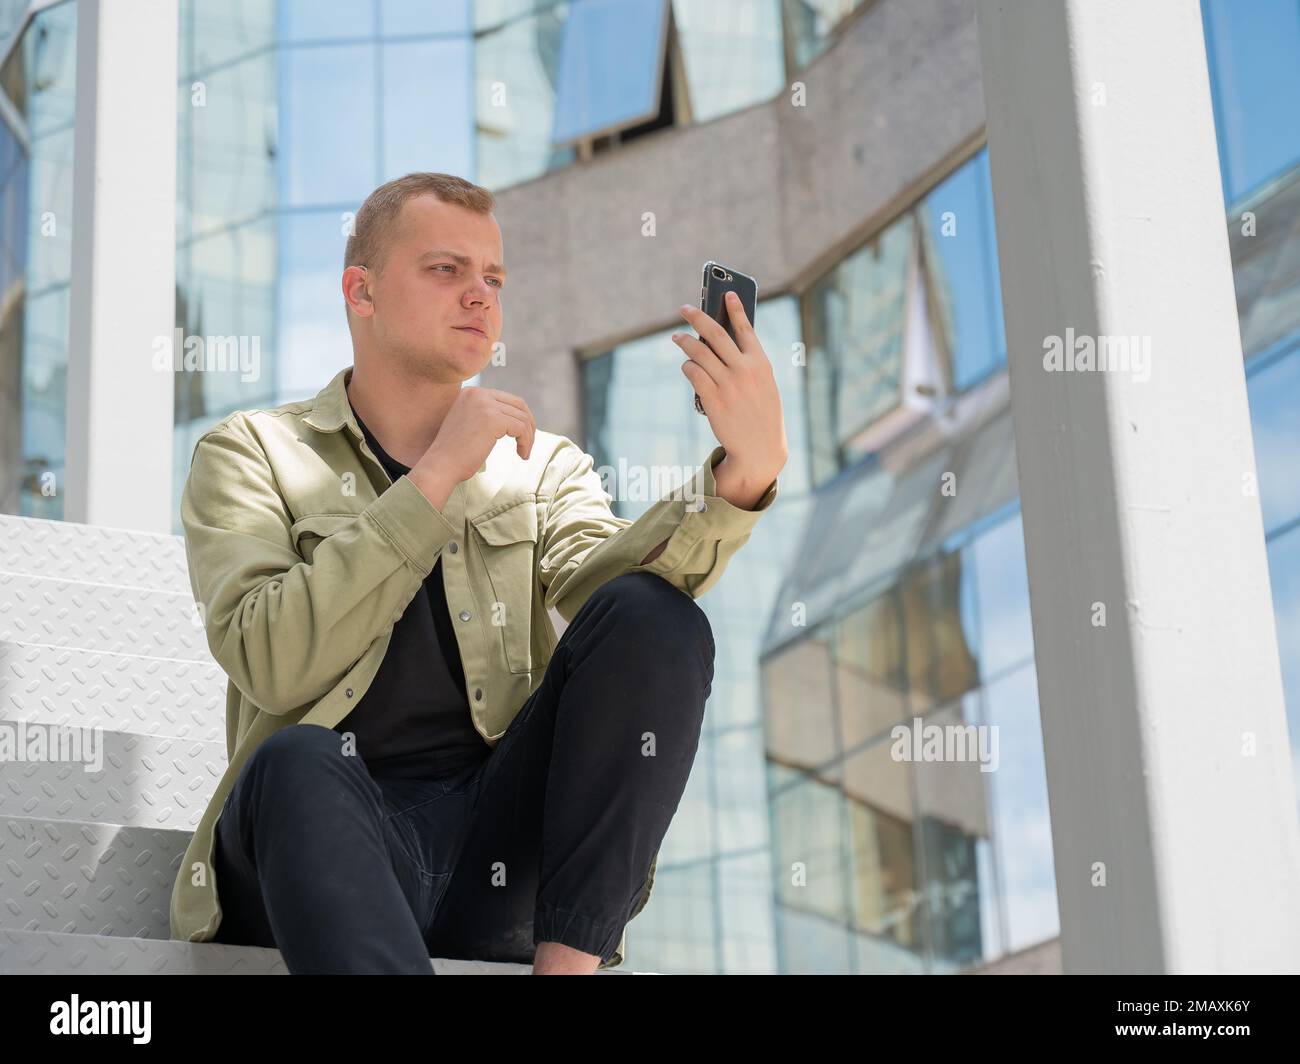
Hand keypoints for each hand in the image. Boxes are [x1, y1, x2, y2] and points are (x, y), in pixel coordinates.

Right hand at [410, 387, 535, 509]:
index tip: (522, 435)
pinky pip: (521, 428)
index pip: (506, 398)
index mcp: (471, 392)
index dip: (519, 416)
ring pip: (522, 418)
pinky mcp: (493, 419)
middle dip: (528, 424)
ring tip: (524, 453)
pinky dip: (526, 442)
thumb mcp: (469, 424)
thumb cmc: (454, 454)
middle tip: (528, 444)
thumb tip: (514, 418)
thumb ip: (486, 415)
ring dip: (528, 437)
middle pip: (518, 404)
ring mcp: (485, 404)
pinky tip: (522, 454)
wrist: (441, 466)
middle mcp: (478, 394)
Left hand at [673, 293, 787, 491]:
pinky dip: (688, 367)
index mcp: (761, 363)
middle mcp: (744, 370)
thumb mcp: (764, 385)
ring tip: (677, 337)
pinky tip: (687, 366)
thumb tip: (719, 343)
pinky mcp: (713, 399)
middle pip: (715, 334)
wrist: (760, 447)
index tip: (726, 293)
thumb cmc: (762, 414)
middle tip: (685, 308)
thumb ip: (747, 363)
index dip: (735, 309)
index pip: (746, 328)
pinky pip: (693, 373)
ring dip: (684, 341)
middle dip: (697, 316)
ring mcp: (728, 384)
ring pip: (698, 352)